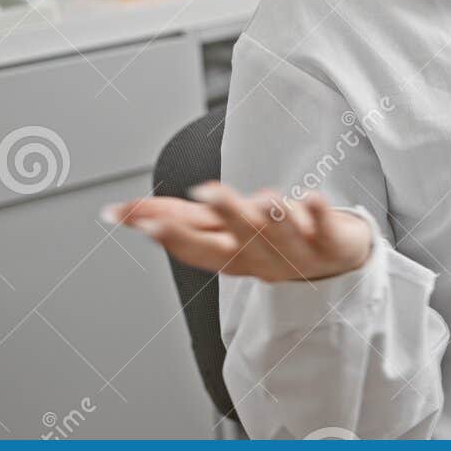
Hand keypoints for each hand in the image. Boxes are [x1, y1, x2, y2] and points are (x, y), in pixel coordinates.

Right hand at [103, 182, 373, 281]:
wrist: (335, 260)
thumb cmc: (270, 242)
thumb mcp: (220, 232)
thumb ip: (175, 218)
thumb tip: (115, 211)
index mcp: (232, 256)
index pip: (199, 248)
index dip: (173, 236)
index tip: (144, 221)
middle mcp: (263, 258)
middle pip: (244, 240)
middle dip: (225, 217)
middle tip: (206, 190)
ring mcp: (300, 252)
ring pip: (284, 235)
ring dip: (272, 217)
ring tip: (265, 197)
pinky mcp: (334, 242)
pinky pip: (329, 229)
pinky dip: (321, 214)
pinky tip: (314, 198)